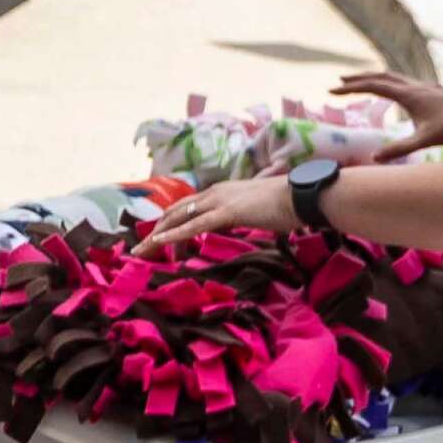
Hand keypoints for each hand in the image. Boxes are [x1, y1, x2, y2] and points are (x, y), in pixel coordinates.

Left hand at [142, 174, 298, 247]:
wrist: (301, 196)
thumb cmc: (284, 205)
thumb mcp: (254, 209)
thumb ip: (240, 215)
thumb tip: (237, 223)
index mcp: (220, 192)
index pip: (187, 208)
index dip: (170, 223)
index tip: (157, 238)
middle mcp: (213, 193)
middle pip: (176, 212)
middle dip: (157, 230)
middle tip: (141, 248)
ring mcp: (218, 201)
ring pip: (178, 219)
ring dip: (158, 236)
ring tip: (141, 251)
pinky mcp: (225, 212)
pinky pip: (193, 226)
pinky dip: (174, 235)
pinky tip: (159, 243)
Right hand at [331, 70, 442, 157]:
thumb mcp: (425, 140)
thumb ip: (399, 149)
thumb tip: (374, 158)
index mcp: (408, 95)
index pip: (372, 87)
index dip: (350, 89)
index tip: (332, 91)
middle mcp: (414, 86)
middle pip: (380, 76)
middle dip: (359, 78)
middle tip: (340, 81)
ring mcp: (425, 87)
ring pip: (394, 77)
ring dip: (375, 78)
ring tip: (364, 83)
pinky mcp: (433, 92)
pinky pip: (406, 82)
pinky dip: (393, 83)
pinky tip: (398, 92)